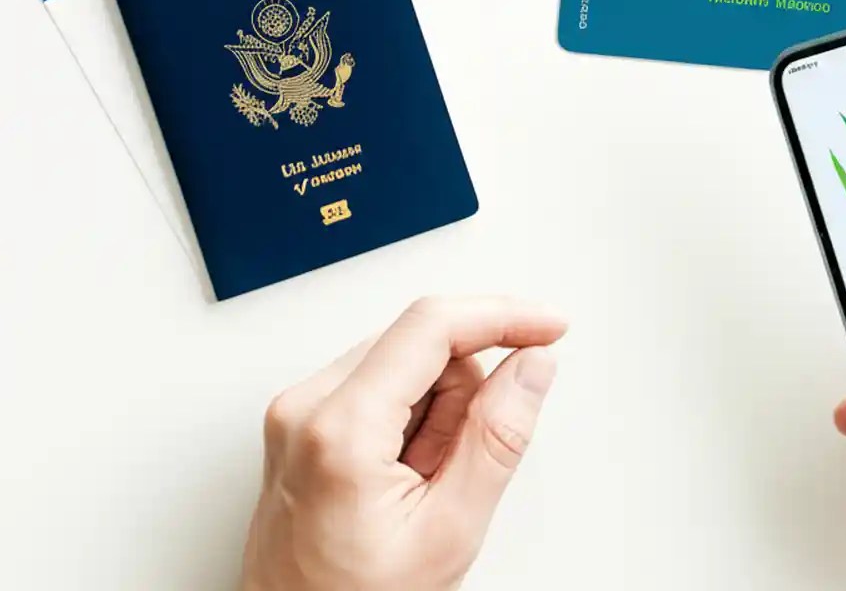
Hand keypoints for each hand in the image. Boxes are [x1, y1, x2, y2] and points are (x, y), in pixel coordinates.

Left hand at [240, 296, 567, 590]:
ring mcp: (297, 414)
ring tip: (421, 485)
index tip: (548, 326)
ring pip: (403, 365)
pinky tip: (402, 478)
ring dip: (435, 415)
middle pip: (419, 346)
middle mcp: (305, 407)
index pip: (430, 326)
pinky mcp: (302, 423)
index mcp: (338, 428)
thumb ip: (498, 437)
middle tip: (453, 470)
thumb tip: (531, 366)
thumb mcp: (449, 529)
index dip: (503, 316)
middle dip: (461, 396)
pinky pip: (379, 389)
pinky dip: (409, 424)